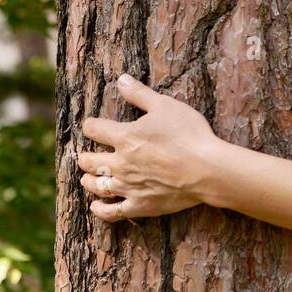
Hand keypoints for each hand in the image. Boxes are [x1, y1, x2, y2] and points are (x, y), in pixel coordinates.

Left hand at [78, 73, 221, 222]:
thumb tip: (121, 79)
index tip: (91, 125)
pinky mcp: (140, 205)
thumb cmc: (189, 134)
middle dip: (84, 156)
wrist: (207, 169)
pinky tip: (96, 206)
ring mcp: (129, 187)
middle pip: (89, 160)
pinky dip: (100, 210)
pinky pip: (112, 212)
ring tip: (87, 178)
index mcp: (124, 137)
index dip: (90, 126)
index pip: (94, 129)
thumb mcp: (165, 106)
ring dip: (88, 180)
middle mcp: (120, 163)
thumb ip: (140, 94)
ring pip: (97, 185)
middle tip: (84, 155)